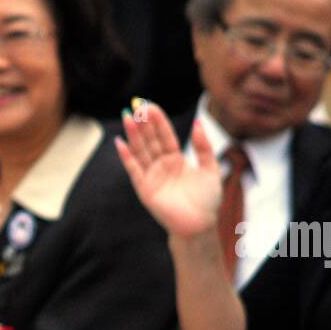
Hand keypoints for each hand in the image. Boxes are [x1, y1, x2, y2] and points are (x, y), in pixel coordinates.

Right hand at [114, 100, 222, 239]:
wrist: (200, 224)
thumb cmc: (207, 200)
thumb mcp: (210, 168)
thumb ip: (203, 146)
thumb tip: (197, 123)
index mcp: (175, 159)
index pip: (164, 135)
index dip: (158, 121)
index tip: (150, 105)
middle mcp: (161, 166)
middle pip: (150, 140)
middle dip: (143, 123)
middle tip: (136, 105)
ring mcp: (152, 177)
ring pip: (141, 151)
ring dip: (133, 135)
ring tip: (127, 117)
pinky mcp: (145, 189)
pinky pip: (134, 170)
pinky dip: (127, 157)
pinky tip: (120, 143)